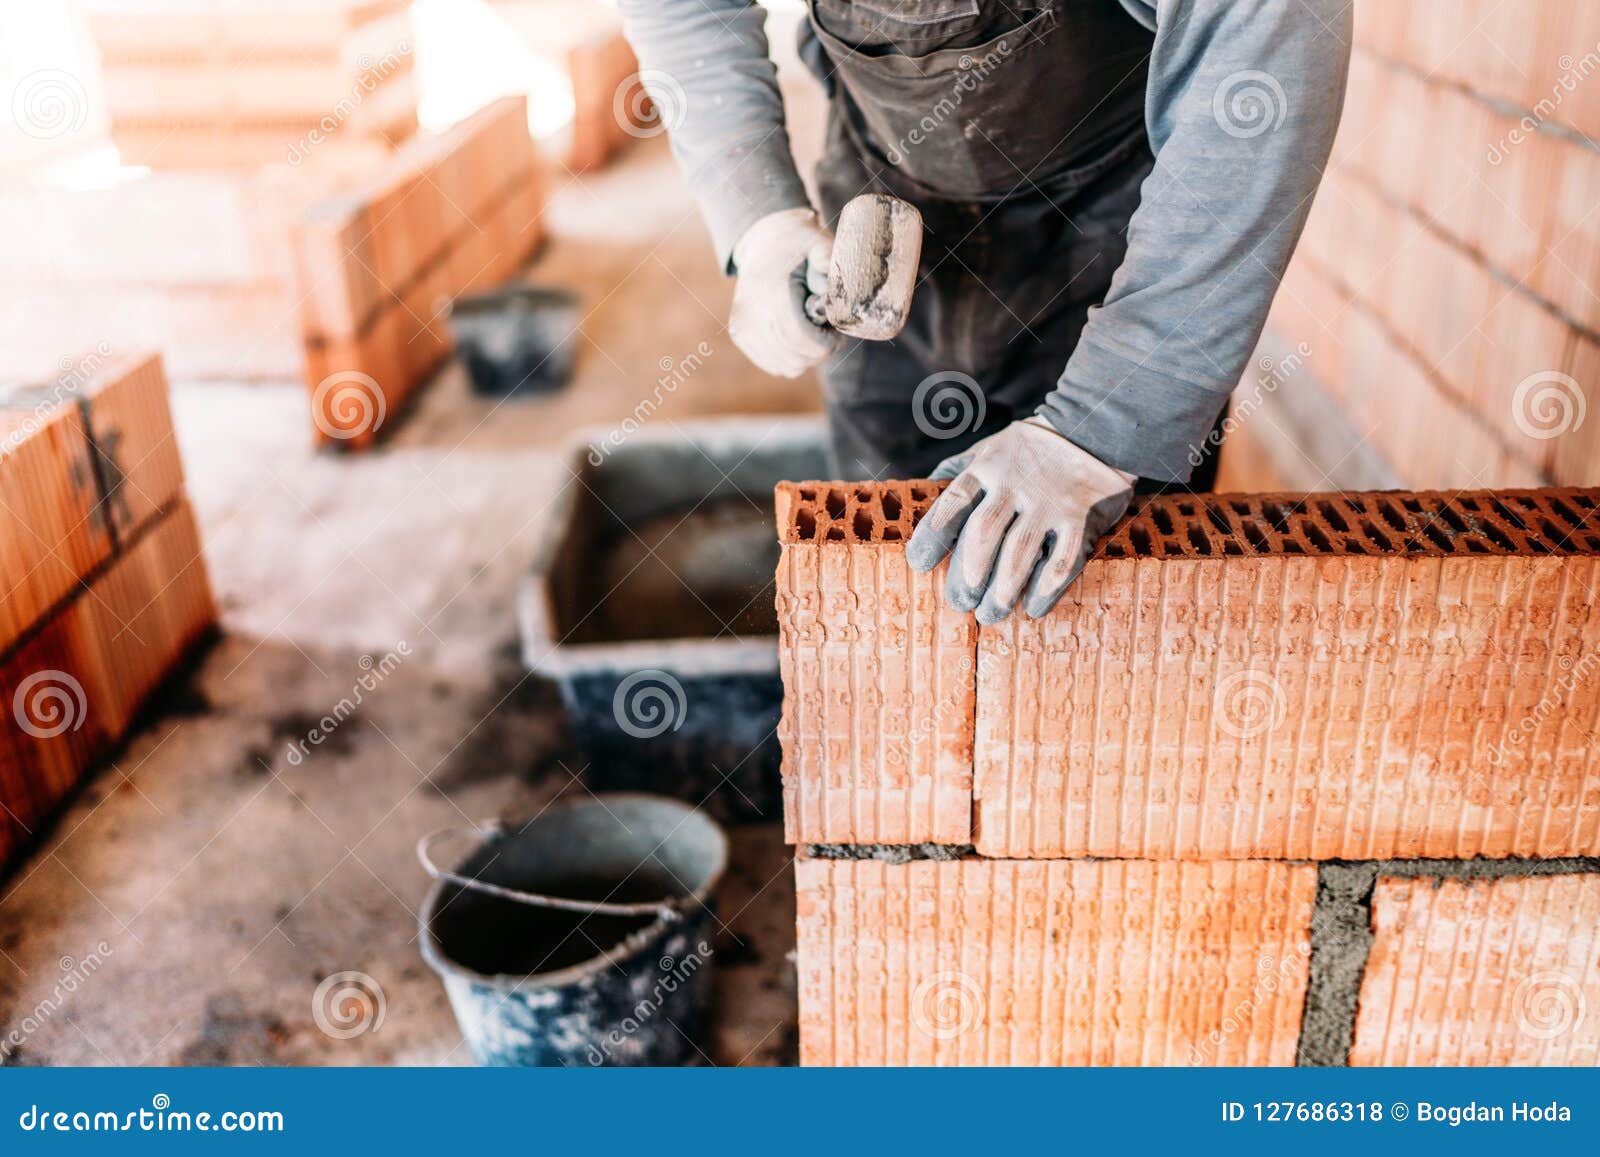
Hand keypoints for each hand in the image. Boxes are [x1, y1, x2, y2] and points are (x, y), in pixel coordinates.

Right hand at [728, 208, 835, 377]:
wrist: (764, 242)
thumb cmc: (799, 244)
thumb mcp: (817, 241)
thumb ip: (826, 255)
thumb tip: (826, 268)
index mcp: (771, 292)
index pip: (798, 338)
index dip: (823, 344)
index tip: (835, 334)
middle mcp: (751, 312)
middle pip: (793, 358)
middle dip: (818, 353)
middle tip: (828, 334)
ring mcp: (743, 326)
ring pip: (784, 366)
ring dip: (805, 357)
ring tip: (812, 332)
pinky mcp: (740, 335)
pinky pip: (773, 365)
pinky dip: (790, 358)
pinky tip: (797, 337)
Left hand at [905, 417, 1135, 623]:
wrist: (1097, 429)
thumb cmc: (1032, 447)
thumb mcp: (991, 446)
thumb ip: (960, 467)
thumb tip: (925, 483)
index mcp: (987, 467)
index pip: (951, 506)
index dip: (930, 539)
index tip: (918, 565)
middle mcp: (1016, 483)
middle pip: (982, 535)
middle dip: (966, 575)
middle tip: (959, 601)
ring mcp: (1050, 501)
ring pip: (1018, 554)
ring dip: (1001, 592)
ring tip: (989, 614)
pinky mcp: (1081, 518)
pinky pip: (1061, 562)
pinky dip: (1045, 590)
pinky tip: (1032, 608)